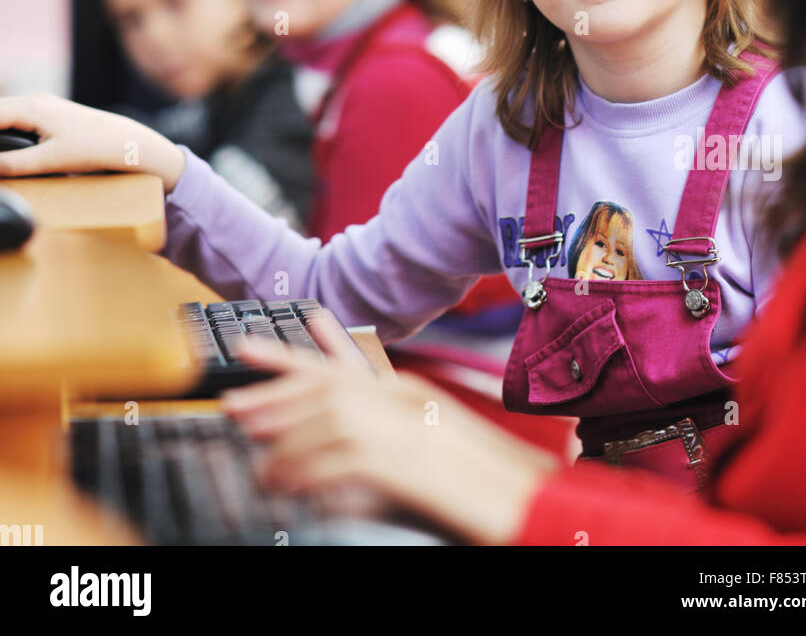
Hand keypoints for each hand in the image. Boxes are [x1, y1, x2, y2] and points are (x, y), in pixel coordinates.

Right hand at [0, 93, 185, 188]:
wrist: (127, 142)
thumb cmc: (92, 149)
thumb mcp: (51, 161)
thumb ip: (15, 165)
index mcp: (32, 108)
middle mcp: (36, 101)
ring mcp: (43, 105)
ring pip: (5, 113)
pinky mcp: (50, 114)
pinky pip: (16, 117)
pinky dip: (4, 127)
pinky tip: (4, 143)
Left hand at [225, 338, 558, 544]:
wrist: (526, 502)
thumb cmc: (483, 484)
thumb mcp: (428, 447)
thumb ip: (384, 433)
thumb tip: (335, 445)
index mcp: (409, 393)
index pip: (337, 365)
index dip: (289, 355)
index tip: (249, 347)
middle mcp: (404, 401)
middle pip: (323, 388)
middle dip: (273, 396)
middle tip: (234, 404)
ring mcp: (404, 427)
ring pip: (323, 423)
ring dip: (285, 446)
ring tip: (261, 468)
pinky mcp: (402, 461)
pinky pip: (336, 462)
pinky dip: (306, 475)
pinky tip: (289, 488)